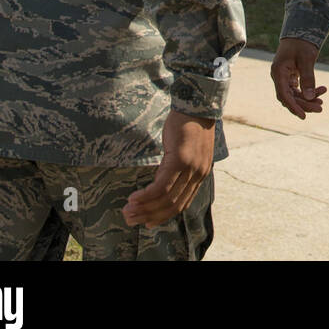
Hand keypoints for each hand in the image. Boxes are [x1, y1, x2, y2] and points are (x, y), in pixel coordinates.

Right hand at [122, 110, 215, 227]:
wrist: (197, 106)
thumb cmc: (190, 126)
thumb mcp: (188, 152)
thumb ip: (179, 169)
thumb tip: (161, 182)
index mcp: (200, 175)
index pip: (181, 205)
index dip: (163, 216)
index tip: (147, 223)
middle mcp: (197, 175)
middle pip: (172, 206)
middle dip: (149, 216)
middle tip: (130, 219)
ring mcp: (190, 169)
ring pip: (165, 198)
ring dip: (144, 208)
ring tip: (127, 210)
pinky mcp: (179, 161)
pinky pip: (160, 186)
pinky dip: (146, 195)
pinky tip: (133, 197)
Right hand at [271, 37, 328, 119]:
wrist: (301, 32)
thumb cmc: (302, 44)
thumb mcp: (307, 59)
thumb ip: (308, 78)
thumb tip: (310, 97)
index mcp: (278, 72)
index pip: (283, 94)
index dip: (293, 107)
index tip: (303, 116)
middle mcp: (279, 77)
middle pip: (290, 97)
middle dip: (305, 104)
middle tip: (321, 107)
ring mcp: (284, 78)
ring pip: (294, 95)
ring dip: (308, 99)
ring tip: (322, 101)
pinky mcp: (290, 77)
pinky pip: (298, 89)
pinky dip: (308, 92)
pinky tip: (320, 91)